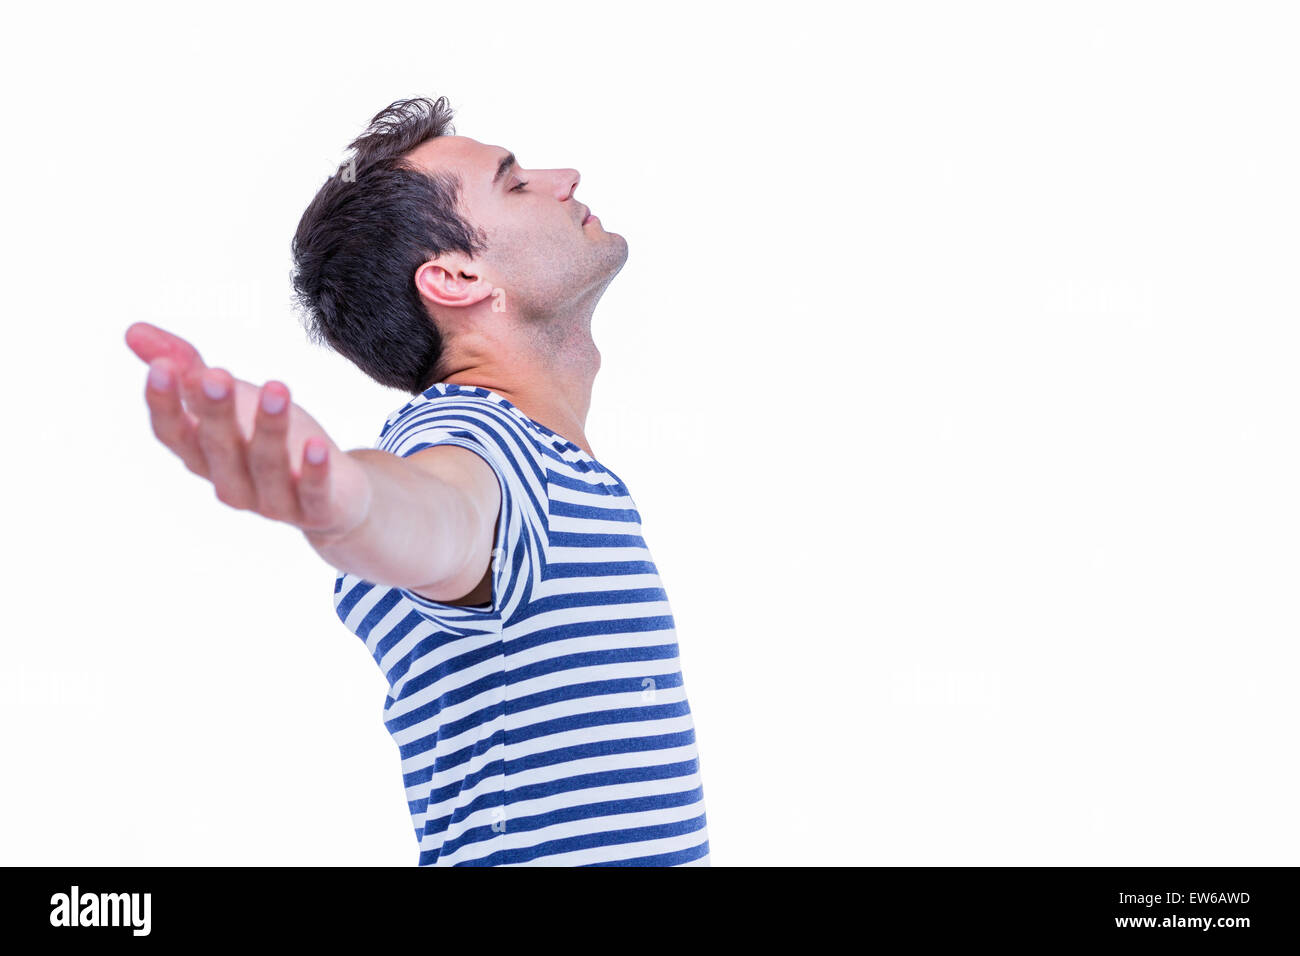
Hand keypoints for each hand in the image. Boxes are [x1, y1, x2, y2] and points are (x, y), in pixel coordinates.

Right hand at [125, 321, 371, 538]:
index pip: (173, 433)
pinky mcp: (317, 511)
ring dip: (269, 429)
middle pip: (218, 448)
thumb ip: (187, 367)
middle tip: (216, 375)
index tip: (162, 367)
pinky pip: (313, 495)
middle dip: (215, 413)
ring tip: (277, 387)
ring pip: (266, 467)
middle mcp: (231, 482)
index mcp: (203, 456)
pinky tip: (318, 445)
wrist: (337, 492)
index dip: (165, 404)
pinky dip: (314, 472)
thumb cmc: (269, 437)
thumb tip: (131, 330)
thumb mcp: (232, 398)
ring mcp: (273, 501)